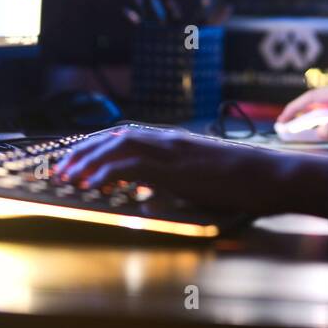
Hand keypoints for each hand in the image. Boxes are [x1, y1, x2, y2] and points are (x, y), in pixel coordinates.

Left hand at [53, 125, 315, 216]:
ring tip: (67, 176)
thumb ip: (171, 180)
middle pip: (115, 137)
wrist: (268, 175)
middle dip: (83, 150)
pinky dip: (108, 172)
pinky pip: (134, 165)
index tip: (74, 158)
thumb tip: (146, 190)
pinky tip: (91, 185)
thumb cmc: (241, 181)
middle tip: (59, 167)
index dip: (95, 146)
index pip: (125, 136)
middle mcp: (168, 140)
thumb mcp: (199, 179)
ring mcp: (172, 150)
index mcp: (172, 142)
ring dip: (89, 160)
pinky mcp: (177, 166)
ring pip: (119, 146)